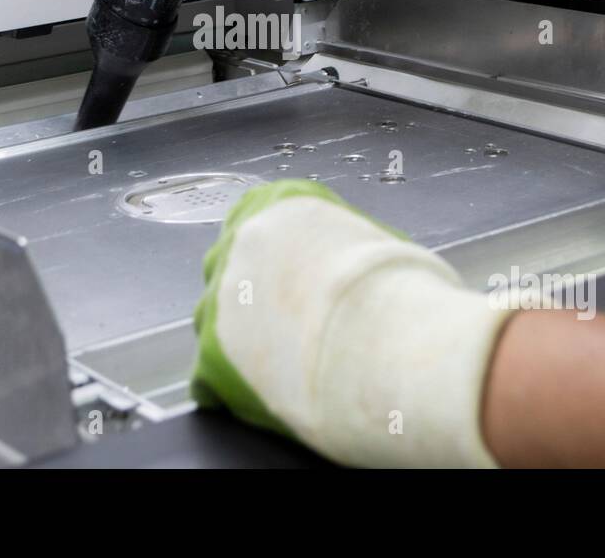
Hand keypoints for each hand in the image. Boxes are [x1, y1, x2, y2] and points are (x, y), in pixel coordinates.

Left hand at [190, 179, 513, 466]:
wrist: (387, 343)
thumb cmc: (398, 291)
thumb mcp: (377, 243)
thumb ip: (343, 250)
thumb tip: (357, 270)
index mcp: (279, 208)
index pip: (257, 222)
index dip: (277, 258)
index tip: (293, 278)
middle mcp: (240, 244)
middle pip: (231, 269)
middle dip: (254, 296)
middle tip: (291, 325)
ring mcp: (219, 298)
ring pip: (214, 320)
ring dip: (240, 341)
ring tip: (283, 365)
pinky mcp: (212, 355)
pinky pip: (206, 376)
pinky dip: (230, 389)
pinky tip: (262, 398)